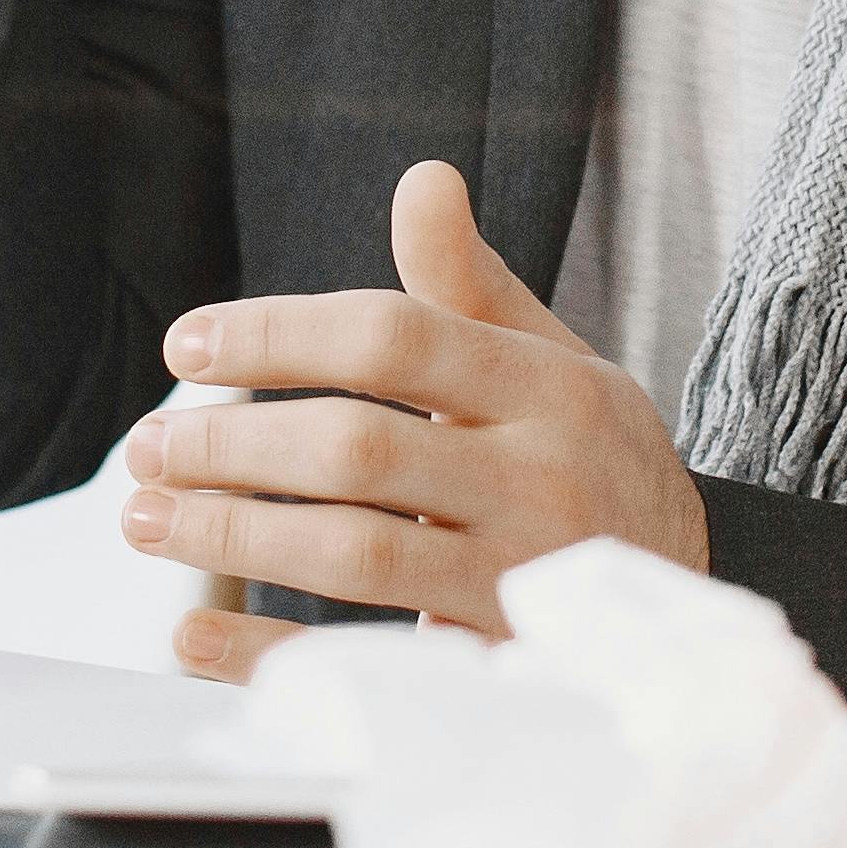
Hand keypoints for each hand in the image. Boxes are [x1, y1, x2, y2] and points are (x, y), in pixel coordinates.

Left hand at [132, 162, 709, 679]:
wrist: (698, 597)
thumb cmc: (594, 461)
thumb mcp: (554, 363)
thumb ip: (470, 286)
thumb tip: (421, 178)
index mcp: (546, 389)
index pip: (392, 338)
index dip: (275, 336)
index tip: (187, 346)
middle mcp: (539, 481)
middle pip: (357, 449)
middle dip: (231, 446)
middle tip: (148, 446)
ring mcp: (521, 582)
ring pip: (355, 554)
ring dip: (233, 537)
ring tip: (149, 518)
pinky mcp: (498, 669)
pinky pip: (366, 662)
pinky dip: (267, 655)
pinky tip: (190, 637)